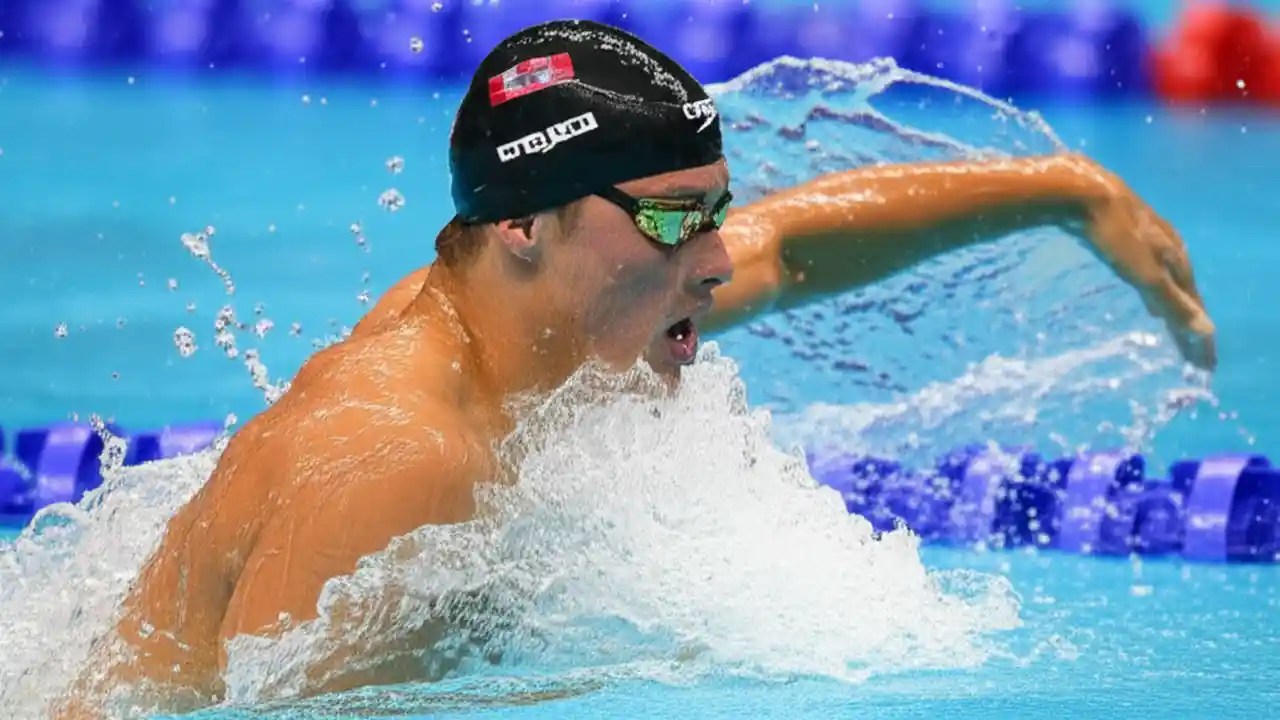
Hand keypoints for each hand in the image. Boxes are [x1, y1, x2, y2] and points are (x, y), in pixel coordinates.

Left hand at [1078, 164, 1215, 370]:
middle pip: (1183, 292)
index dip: (1199, 338)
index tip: (1204, 366)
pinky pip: (1146, 265)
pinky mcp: (1123, 229)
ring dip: (1170, 302)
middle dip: (1187, 322)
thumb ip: (1171, 302)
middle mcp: (1169, 246)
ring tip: (1166, 322)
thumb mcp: (1143, 272)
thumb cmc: (1112, 235)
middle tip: (1190, 352)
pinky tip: (1138, 284)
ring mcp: (1147, 236)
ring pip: (1165, 276)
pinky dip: (1150, 284)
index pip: (1194, 307)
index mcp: (1177, 259)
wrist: (1081, 191)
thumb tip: (1206, 332)